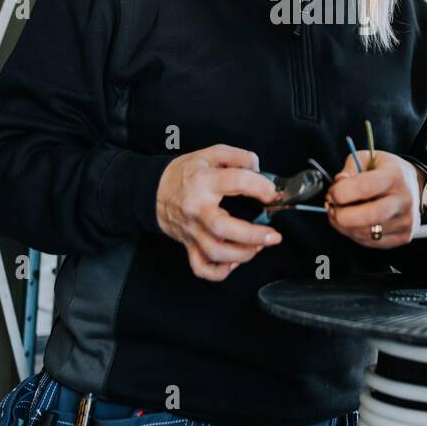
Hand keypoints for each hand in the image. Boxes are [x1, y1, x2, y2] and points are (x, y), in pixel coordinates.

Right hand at [156, 144, 282, 280]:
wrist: (153, 190)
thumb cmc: (184, 173)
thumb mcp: (210, 154)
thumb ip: (238, 157)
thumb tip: (258, 168)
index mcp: (204, 181)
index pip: (237, 182)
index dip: (261, 187)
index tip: (272, 194)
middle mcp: (197, 208)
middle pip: (223, 228)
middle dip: (253, 235)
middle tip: (273, 235)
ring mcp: (192, 230)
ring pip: (215, 252)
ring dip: (242, 254)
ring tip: (259, 246)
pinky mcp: (188, 244)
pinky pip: (201, 267)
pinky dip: (219, 271)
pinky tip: (233, 262)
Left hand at [325, 150, 424, 247]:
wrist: (414, 186)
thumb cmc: (388, 171)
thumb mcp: (369, 158)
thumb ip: (350, 167)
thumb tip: (339, 183)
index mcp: (395, 176)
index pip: (365, 187)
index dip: (342, 192)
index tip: (332, 192)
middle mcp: (404, 200)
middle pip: (369, 216)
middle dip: (341, 216)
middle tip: (332, 208)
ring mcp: (406, 221)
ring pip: (367, 233)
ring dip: (344, 226)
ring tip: (339, 214)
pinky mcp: (404, 236)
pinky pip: (372, 242)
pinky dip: (356, 235)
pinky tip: (353, 224)